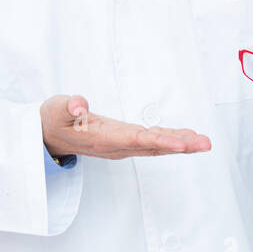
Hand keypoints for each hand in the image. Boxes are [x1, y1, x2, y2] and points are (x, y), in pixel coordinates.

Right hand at [40, 94, 210, 160]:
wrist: (47, 136)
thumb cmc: (53, 120)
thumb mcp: (55, 108)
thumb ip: (68, 106)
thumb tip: (79, 105)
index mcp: (101, 138)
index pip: (134, 140)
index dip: (159, 141)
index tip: (180, 144)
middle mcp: (115, 146)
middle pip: (152, 146)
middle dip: (180, 145)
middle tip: (205, 143)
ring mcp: (121, 146)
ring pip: (155, 146)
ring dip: (180, 145)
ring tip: (203, 142)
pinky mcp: (124, 142)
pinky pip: (151, 143)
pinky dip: (170, 141)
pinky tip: (186, 138)